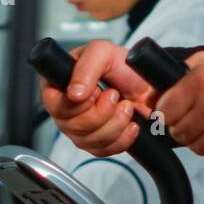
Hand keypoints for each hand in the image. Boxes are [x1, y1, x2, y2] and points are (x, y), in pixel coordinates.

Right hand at [38, 40, 157, 157]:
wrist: (150, 84)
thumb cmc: (124, 65)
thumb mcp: (103, 53)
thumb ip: (86, 68)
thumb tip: (74, 94)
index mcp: (59, 84)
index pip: (54, 105)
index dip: (77, 103)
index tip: (97, 91)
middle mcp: (65, 108)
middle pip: (71, 127)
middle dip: (102, 112)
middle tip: (115, 95)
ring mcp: (79, 128)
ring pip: (88, 141)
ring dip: (115, 124)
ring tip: (125, 106)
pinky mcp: (96, 142)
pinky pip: (103, 150)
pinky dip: (121, 138)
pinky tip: (130, 123)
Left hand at [157, 51, 203, 166]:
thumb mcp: (203, 63)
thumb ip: (174, 76)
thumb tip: (147, 97)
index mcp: (200, 84)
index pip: (163, 112)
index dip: (169, 111)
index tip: (179, 108)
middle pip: (177, 132)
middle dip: (184, 124)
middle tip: (200, 114)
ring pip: (193, 147)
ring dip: (200, 138)